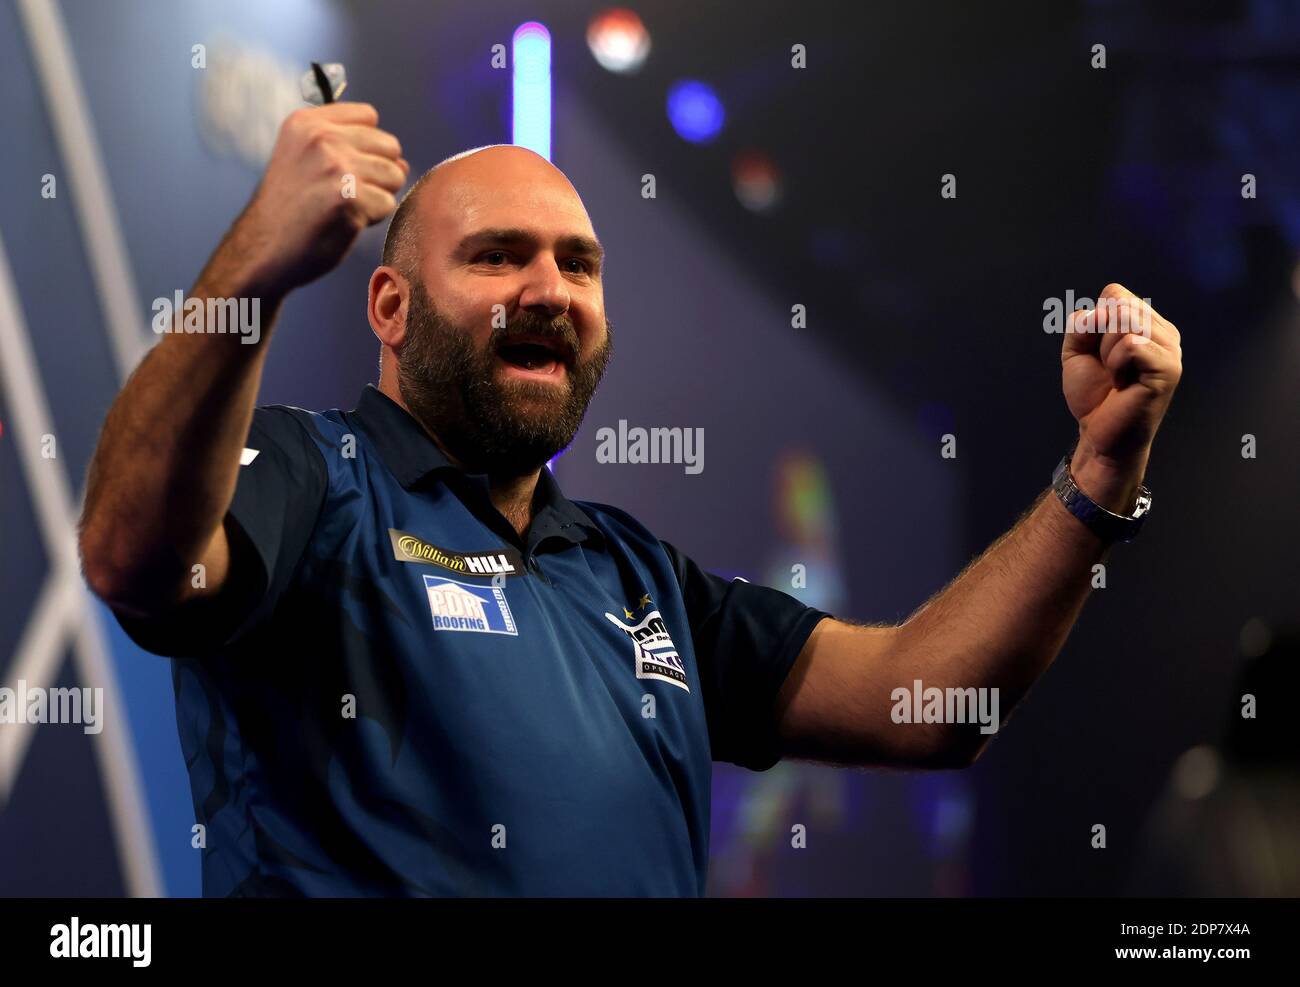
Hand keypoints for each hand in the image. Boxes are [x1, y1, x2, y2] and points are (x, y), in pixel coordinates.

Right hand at [216, 102, 408, 298]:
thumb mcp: (306, 161)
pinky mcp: (350, 198)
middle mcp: (322, 139)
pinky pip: (387, 204)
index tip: (345, 166)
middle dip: (379, 172)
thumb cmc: (288, 210)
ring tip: (345, 207)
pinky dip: (373, 218)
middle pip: (389, 145)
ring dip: (378, 196)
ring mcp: (336, 168)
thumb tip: (402, 162)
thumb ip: (352, 150)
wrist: (262, 249)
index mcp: (307, 123)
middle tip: (347, 192)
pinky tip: (345, 222)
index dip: (368, 145)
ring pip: (394, 175)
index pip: (368, 115)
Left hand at [1061, 283, 1181, 511]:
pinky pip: (1132, 344)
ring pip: (1125, 321)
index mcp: (1147, 324)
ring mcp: (1169, 350)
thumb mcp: (1077, 350)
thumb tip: (1099, 310)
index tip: (1098, 352)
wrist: (1098, 434)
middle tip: (1108, 367)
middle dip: (1098, 337)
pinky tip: (1124, 383)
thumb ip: (1083, 322)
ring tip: (1117, 375)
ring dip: (1106, 352)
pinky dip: (1116, 363)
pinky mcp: (1167, 368)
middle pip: (1120, 304)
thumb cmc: (1093, 395)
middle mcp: (1164, 333)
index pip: (1115, 294)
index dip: (1095, 321)